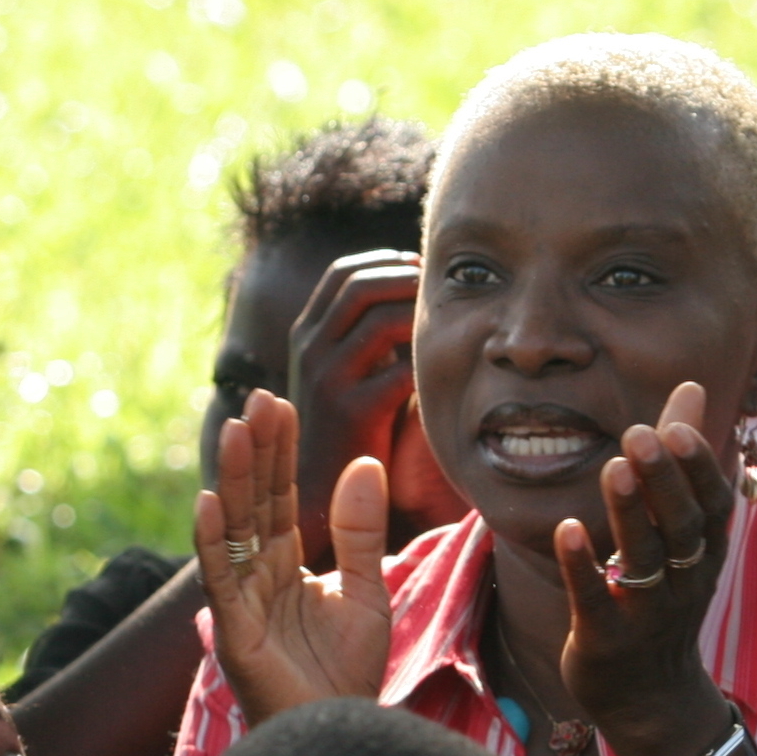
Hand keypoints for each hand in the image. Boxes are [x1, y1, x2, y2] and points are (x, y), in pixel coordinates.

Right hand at [194, 390, 391, 724]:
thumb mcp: (366, 593)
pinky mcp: (234, 634)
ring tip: (236, 430)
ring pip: (233, 531)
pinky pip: (220, 581)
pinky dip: (212, 543)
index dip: (279, 453)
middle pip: (252, 503)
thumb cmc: (347, 676)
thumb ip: (362, 532)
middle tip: (258, 399)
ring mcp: (241, 604)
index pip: (278, 497)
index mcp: (285, 567)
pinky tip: (209, 502)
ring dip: (232, 480)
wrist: (340, 737)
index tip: (280, 405)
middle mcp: (256, 578)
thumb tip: (363, 463)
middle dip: (255, 452)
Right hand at [288, 252, 421, 568]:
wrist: (323, 492)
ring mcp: (326, 378)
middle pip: (359, 284)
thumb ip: (368, 338)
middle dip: (406, 278)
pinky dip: (426, 360)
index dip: (386, 263)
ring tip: (450, 325)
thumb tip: (411, 292)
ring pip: (378, 317)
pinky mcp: (350, 411)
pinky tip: (447, 368)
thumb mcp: (348, 373)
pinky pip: (398, 368)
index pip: (343, 273)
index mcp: (307, 334)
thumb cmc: (350, 430)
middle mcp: (309, 349)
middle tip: (441, 293)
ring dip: (419, 313)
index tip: (420, 271)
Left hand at [553, 384, 745, 755]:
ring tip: (611, 468)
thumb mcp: (679, 533)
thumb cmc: (661, 598)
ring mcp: (646, 614)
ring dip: (627, 513)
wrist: (651, 699)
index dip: (698, 468)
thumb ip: (680, 461)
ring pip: (642, 560)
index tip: (678, 426)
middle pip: (680, 527)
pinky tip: (566, 529)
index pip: (711, 506)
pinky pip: (594, 600)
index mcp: (703, 553)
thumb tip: (692, 387)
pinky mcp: (606, 641)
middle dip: (663, 480)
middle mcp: (683, 581)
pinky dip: (582, 565)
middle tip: (640, 433)